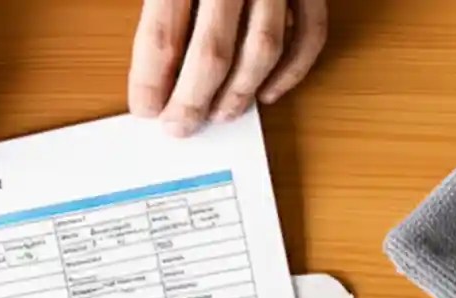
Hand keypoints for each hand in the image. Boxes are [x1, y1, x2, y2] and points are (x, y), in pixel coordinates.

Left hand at [128, 0, 327, 136]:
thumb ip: (164, 5)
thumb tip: (155, 72)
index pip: (162, 35)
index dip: (149, 81)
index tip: (145, 109)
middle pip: (211, 52)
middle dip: (193, 100)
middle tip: (180, 126)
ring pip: (263, 49)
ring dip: (240, 91)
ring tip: (221, 114)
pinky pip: (310, 34)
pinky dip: (293, 71)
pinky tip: (269, 92)